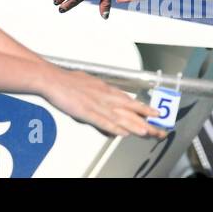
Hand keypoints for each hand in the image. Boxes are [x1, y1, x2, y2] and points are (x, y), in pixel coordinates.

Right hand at [44, 68, 165, 138]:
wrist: (52, 78)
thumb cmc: (68, 81)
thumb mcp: (89, 86)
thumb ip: (101, 98)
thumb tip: (107, 106)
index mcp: (106, 90)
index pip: (130, 102)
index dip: (145, 109)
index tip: (157, 115)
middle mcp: (105, 96)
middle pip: (130, 111)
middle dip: (146, 122)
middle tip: (160, 130)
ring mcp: (96, 104)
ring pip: (119, 117)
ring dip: (134, 125)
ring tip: (148, 132)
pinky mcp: (85, 111)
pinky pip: (101, 121)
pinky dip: (112, 127)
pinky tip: (121, 133)